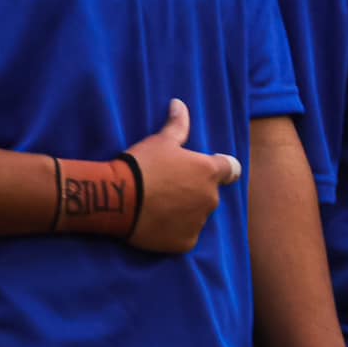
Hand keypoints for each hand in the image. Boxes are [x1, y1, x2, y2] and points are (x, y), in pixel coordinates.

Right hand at [123, 98, 241, 252]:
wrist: (116, 198)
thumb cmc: (141, 165)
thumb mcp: (160, 141)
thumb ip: (177, 124)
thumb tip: (179, 104)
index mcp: (209, 172)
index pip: (231, 169)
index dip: (221, 168)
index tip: (204, 170)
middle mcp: (210, 197)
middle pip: (209, 194)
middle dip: (195, 191)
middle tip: (168, 189)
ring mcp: (198, 221)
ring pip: (197, 216)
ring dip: (185, 212)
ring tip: (159, 207)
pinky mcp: (184, 242)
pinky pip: (185, 236)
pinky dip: (175, 232)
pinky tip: (157, 224)